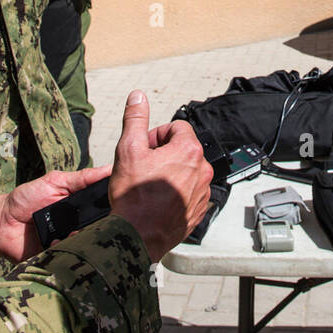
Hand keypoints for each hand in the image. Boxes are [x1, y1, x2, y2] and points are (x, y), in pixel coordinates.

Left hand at [0, 166, 110, 262]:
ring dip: (85, 238)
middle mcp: (78, 226)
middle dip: (104, 225)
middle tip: (106, 220)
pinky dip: (65, 249)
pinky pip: (68, 257)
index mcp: (80, 208)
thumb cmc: (25, 198)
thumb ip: (82, 178)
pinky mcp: (56, 257)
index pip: (104, 208)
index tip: (125, 202)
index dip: (115, 206)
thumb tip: (109, 168)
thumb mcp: (55, 181)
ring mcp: (68, 242)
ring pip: (87, 244)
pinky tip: (56, 241)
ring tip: (76, 231)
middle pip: (100, 228)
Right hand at [107, 90, 213, 261]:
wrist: (138, 236)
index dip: (157, 135)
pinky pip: (190, 192)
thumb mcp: (129, 149)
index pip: (177, 127)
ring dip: (170, 173)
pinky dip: (176, 192)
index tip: (144, 148)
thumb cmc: (134, 196)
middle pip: (183, 148)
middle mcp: (203, 169)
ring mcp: (203, 191)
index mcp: (189, 150)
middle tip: (143, 167)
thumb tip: (138, 97)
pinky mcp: (199, 210)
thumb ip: (135, 119)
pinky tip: (158, 201)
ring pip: (187, 171)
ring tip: (149, 186)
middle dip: (163, 153)